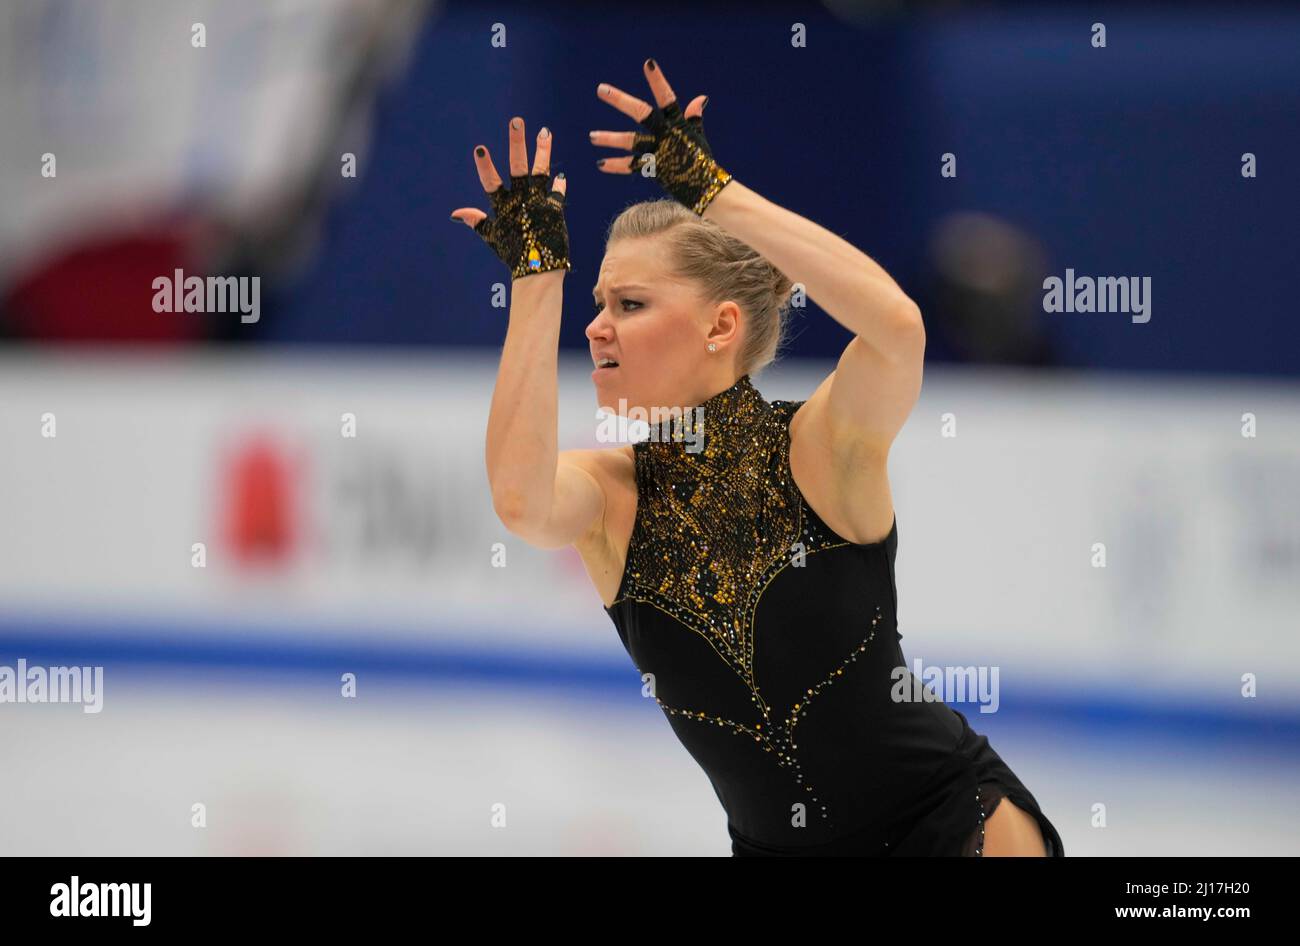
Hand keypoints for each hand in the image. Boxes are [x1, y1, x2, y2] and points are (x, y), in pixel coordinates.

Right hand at [450, 116, 570, 279]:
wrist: (537, 272)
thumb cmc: (513, 254)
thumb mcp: (492, 237)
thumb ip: (477, 221)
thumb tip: (456, 213)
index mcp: (503, 207)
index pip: (491, 183)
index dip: (485, 167)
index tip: (479, 148)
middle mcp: (521, 202)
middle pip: (518, 168)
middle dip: (517, 144)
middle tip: (517, 121)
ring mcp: (539, 205)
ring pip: (540, 172)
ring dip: (542, 151)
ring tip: (544, 131)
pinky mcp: (555, 211)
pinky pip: (557, 194)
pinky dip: (559, 185)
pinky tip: (561, 175)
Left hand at [590, 57, 732, 215]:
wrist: (707, 188)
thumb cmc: (702, 161)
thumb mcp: (698, 137)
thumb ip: (694, 117)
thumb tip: (701, 98)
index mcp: (678, 124)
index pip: (667, 97)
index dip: (658, 81)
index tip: (648, 64)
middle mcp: (666, 135)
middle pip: (641, 113)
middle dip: (620, 100)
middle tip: (601, 90)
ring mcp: (659, 152)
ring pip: (630, 141)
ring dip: (609, 138)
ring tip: (592, 137)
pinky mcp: (653, 169)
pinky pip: (631, 166)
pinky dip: (616, 165)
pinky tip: (600, 163)